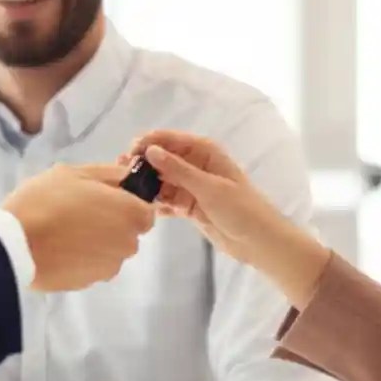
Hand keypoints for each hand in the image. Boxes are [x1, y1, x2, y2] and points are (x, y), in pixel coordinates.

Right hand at [3, 163, 154, 291]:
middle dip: (113, 224)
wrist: (14, 245)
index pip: (146, 212)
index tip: (106, 200)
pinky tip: (59, 249)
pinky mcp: (89, 283)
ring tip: (66, 232)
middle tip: (81, 212)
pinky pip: (92, 266)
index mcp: (130, 214)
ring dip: (97, 243)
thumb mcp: (74, 173)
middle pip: (129, 233)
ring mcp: (109, 267)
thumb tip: (127, 177)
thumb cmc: (46, 201)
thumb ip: (108, 174)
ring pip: (111, 251)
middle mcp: (127, 244)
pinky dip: (82, 259)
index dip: (128, 205)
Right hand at [126, 131, 329, 306]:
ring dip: (147, 185)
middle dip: (143, 164)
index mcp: (204, 151)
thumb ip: (178, 170)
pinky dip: (156, 203)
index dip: (148, 143)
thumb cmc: (241, 209)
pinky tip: (142, 207)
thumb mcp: (209, 187)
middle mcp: (196, 165)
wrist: (259, 241)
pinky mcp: (189, 206)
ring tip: (127, 192)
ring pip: (162, 180)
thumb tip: (150, 151)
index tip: (128, 153)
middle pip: (162, 159)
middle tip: (121, 174)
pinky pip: (167, 200)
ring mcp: (191, 186)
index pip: (169, 139)